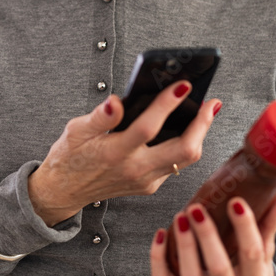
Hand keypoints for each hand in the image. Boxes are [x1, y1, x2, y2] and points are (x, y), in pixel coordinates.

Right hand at [27, 83, 221, 226]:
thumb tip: (116, 101)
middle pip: (183, 150)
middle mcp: (134, 169)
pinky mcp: (149, 186)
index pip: (149, 127)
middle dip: (203, 124)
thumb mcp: (75, 131)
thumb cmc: (69, 157)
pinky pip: (176, 166)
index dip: (168, 104)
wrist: (64, 191)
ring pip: (185, 159)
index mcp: (114, 152)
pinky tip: (188, 129)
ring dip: (200, 134)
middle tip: (212, 102)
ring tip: (206, 111)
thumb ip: (98, 117)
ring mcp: (145, 180)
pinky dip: (186, 145)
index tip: (183, 85)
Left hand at [150, 190, 275, 275]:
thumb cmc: (249, 268)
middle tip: (196, 208)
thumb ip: (269, 222)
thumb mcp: (264, 249)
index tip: (235, 201)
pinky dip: (158, 258)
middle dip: (206, 236)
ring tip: (180, 217)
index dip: (245, 227)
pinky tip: (160, 232)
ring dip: (184, 246)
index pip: (252, 254)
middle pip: (218, 268)